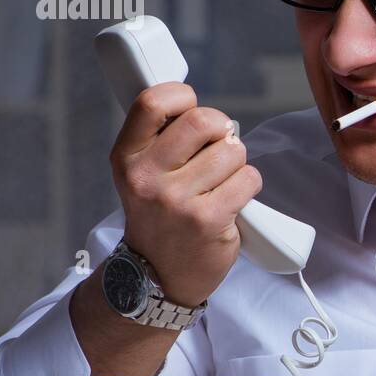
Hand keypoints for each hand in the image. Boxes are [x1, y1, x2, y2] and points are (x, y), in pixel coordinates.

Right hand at [108, 82, 261, 305]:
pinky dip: (248, 185)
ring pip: (232, 150)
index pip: (152, 102)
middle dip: (221, 130)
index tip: (191, 111)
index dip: (182, 98)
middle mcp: (147, 177)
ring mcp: (177, 200)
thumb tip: (195, 104)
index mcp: (127, 158)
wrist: (158, 277)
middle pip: (203, 120)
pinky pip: (248, 178)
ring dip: (236, 163)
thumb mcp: (141, 174)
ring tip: (220, 182)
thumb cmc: (159, 216)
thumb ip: (160, 138)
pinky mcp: (208, 219)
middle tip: (218, 148)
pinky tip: (231, 200)